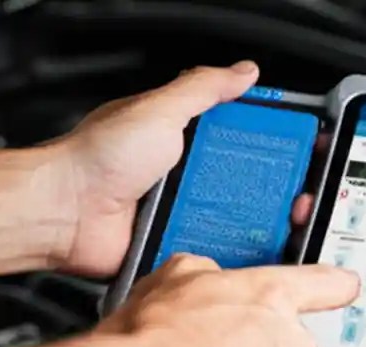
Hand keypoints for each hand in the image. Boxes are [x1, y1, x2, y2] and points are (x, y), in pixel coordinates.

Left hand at [53, 60, 315, 275]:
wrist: (63, 213)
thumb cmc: (96, 159)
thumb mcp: (158, 110)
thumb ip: (203, 89)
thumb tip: (243, 71)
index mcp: (185, 140)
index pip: (244, 140)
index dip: (275, 148)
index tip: (301, 154)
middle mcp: (185, 179)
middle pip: (247, 187)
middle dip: (277, 195)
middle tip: (300, 200)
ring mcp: (180, 215)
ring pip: (235, 223)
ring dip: (258, 228)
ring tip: (286, 230)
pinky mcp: (172, 248)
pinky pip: (210, 254)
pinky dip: (228, 256)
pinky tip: (247, 254)